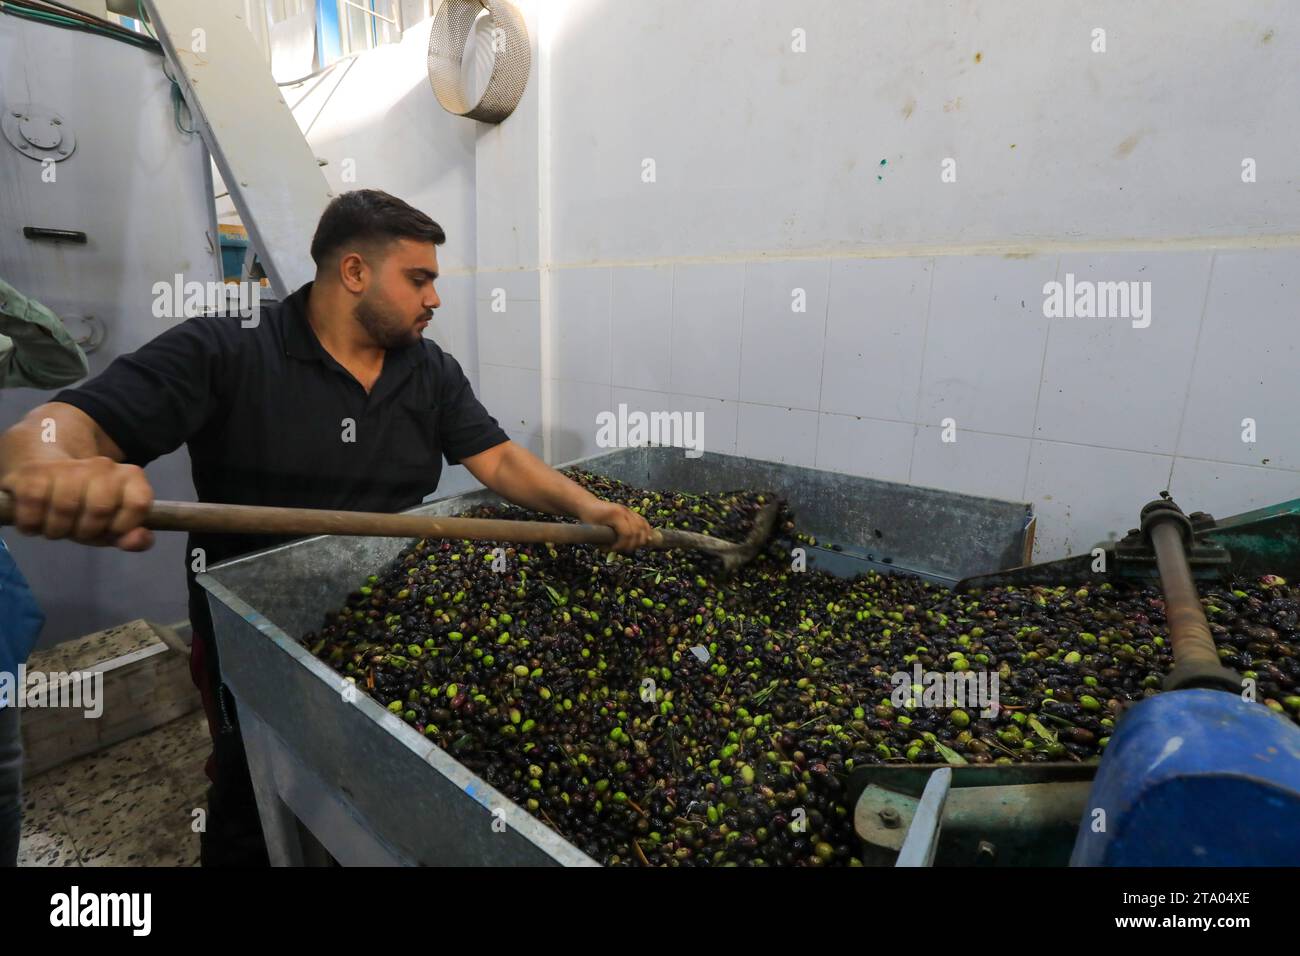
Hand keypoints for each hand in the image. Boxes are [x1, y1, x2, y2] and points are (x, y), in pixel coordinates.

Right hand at [2, 456, 154, 550]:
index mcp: (129, 476)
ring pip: (65, 509)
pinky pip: (33, 511)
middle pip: (99, 509)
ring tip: (56, 526)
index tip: (110, 529)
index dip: (123, 525)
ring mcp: (67, 467)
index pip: (139, 503)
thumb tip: (138, 539)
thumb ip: (135, 538)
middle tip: (77, 529)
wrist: (43, 469)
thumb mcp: (114, 527)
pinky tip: (36, 520)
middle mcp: (101, 465)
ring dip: (57, 530)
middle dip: (87, 531)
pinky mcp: (32, 474)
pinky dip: (32, 526)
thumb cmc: (85, 507)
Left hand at [577, 498, 653, 553]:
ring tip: (633, 547)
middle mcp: (625, 511)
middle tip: (623, 550)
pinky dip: (645, 531)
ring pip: (643, 525)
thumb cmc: (588, 517)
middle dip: (632, 544)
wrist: (588, 504)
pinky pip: (643, 521)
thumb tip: (612, 550)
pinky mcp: (631, 512)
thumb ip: (603, 540)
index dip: (622, 545)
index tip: (613, 549)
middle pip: (637, 531)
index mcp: (616, 514)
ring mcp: (629, 510)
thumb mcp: (592, 529)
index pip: (627, 533)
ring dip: (641, 539)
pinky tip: (643, 539)